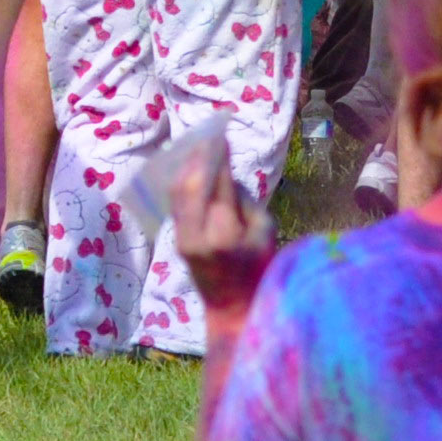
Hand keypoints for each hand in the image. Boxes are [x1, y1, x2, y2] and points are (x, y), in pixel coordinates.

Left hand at [163, 133, 277, 320]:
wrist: (232, 306)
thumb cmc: (259, 267)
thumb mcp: (265, 231)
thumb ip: (245, 201)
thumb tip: (226, 174)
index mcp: (225, 235)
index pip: (219, 186)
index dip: (219, 158)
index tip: (222, 136)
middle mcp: (198, 235)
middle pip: (192, 186)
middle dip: (200, 157)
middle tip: (209, 135)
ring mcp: (183, 238)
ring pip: (179, 192)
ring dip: (187, 166)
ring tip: (198, 145)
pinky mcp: (177, 239)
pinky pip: (176, 202)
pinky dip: (182, 181)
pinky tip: (190, 167)